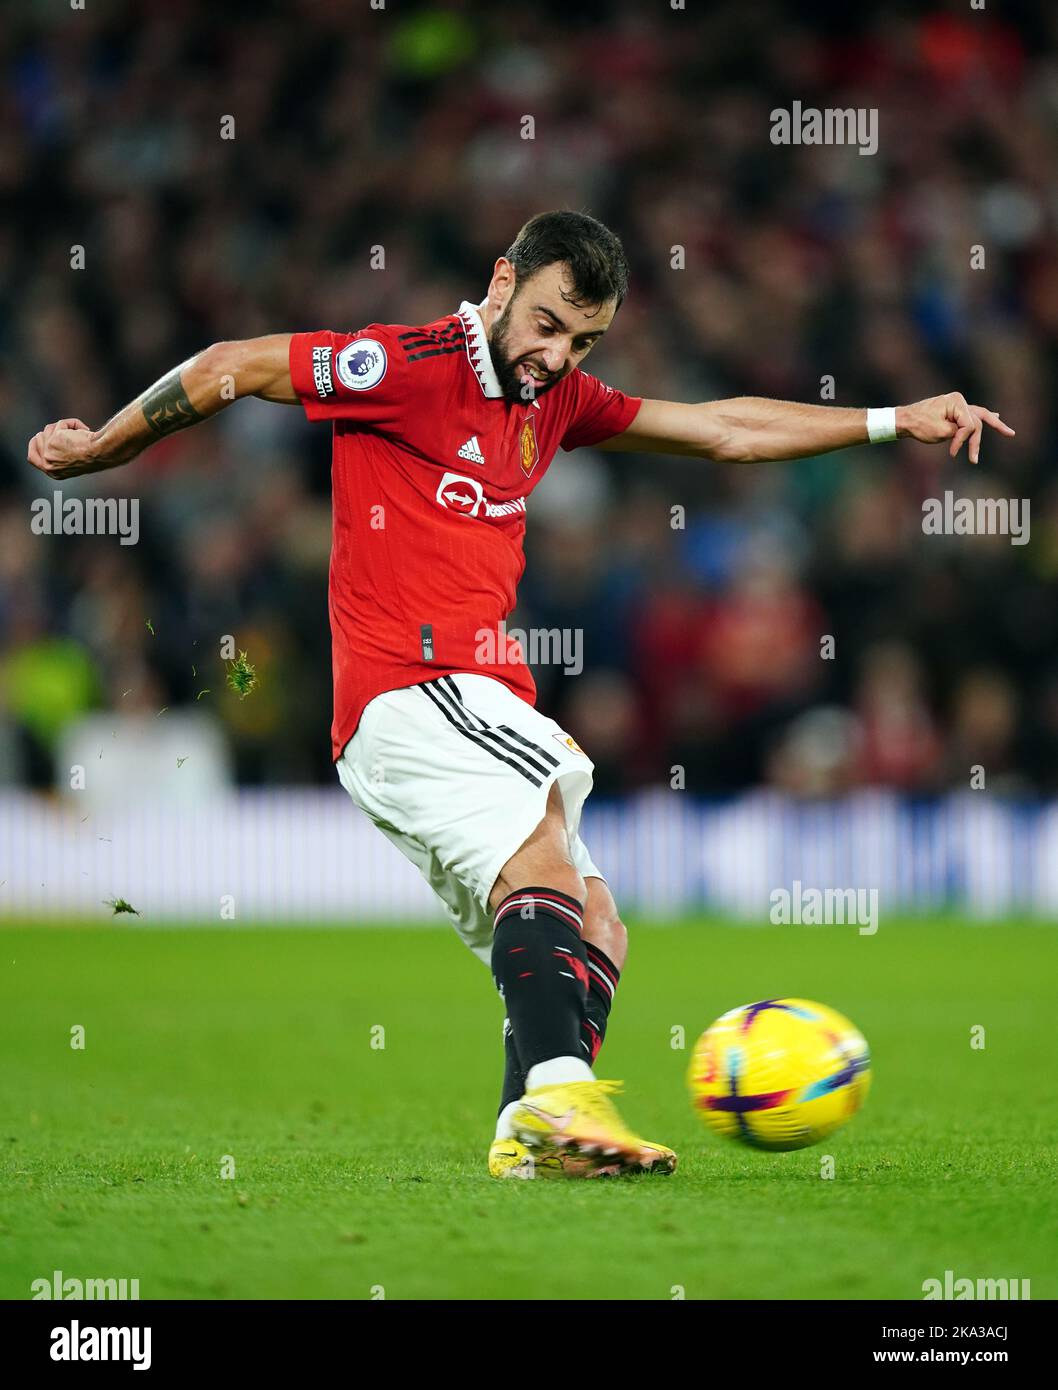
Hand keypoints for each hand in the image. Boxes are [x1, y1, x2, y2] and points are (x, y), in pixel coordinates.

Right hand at [27, 419, 100, 479]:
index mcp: (53, 473)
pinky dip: (73, 423)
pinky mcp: (54, 440)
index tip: (40, 435)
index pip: (32, 458)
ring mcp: (49, 453)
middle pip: (39, 439)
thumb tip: (49, 437)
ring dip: (65, 428)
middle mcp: (48, 465)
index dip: (36, 445)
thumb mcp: (74, 459)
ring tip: (80, 436)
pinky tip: (85, 430)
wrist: (103, 453)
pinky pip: (61, 423)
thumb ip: (59, 453)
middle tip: (70, 435)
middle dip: (54, 432)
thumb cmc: (95, 456)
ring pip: (49, 429)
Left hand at [896, 393, 1014, 463]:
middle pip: (977, 421)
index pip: (969, 424)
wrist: (904, 420)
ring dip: (991, 428)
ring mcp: (957, 406)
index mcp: (956, 401)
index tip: (952, 452)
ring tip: (1008, 432)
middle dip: (977, 440)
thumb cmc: (919, 424)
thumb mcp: (940, 431)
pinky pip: (972, 416)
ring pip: (978, 419)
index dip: (962, 440)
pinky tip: (996, 416)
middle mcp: (959, 401)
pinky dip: (983, 419)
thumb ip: (958, 432)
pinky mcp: (954, 411)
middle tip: (975, 459)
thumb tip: (970, 432)